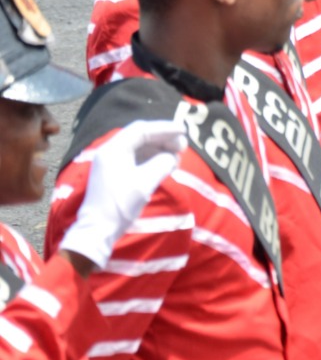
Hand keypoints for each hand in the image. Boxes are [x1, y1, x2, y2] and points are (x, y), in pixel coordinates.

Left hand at [60, 119, 186, 269]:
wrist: (98, 231)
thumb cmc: (120, 205)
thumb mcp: (145, 182)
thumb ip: (162, 163)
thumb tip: (172, 157)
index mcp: (114, 149)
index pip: (142, 130)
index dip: (164, 128)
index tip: (183, 131)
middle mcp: (110, 152)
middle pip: (140, 137)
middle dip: (163, 139)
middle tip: (183, 145)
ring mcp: (111, 163)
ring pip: (138, 148)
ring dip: (158, 149)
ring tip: (177, 155)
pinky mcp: (114, 174)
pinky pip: (135, 159)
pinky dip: (151, 159)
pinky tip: (165, 164)